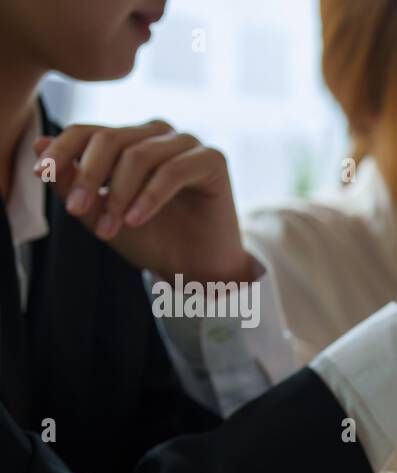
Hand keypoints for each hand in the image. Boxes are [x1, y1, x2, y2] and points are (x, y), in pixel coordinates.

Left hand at [34, 120, 254, 282]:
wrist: (196, 270)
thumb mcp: (101, 214)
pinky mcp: (212, 160)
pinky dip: (149, 197)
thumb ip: (73, 183)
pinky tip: (136, 220)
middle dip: (88, 176)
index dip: (62, 150)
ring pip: (139, 155)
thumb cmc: (152, 241)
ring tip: (110, 227)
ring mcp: (186, 144)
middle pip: (110, 138)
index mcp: (130, 140)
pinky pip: (172, 171)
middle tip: (75, 209)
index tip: (41, 174)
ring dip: (118, 194)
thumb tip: (38, 145)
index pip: (88, 131)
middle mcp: (157, 134)